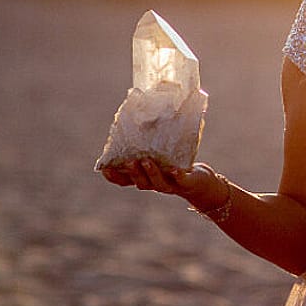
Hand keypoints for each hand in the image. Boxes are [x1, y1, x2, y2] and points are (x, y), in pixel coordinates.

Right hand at [101, 158, 224, 206]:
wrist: (200, 182)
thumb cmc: (175, 165)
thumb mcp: (159, 156)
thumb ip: (148, 147)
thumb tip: (138, 121)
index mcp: (145, 178)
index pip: (126, 181)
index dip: (115, 177)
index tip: (104, 169)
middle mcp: (155, 184)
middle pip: (141, 183)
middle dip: (134, 173)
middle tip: (129, 162)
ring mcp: (171, 185)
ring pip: (159, 183)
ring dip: (151, 173)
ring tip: (147, 161)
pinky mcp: (187, 183)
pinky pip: (181, 181)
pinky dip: (177, 176)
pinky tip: (174, 170)